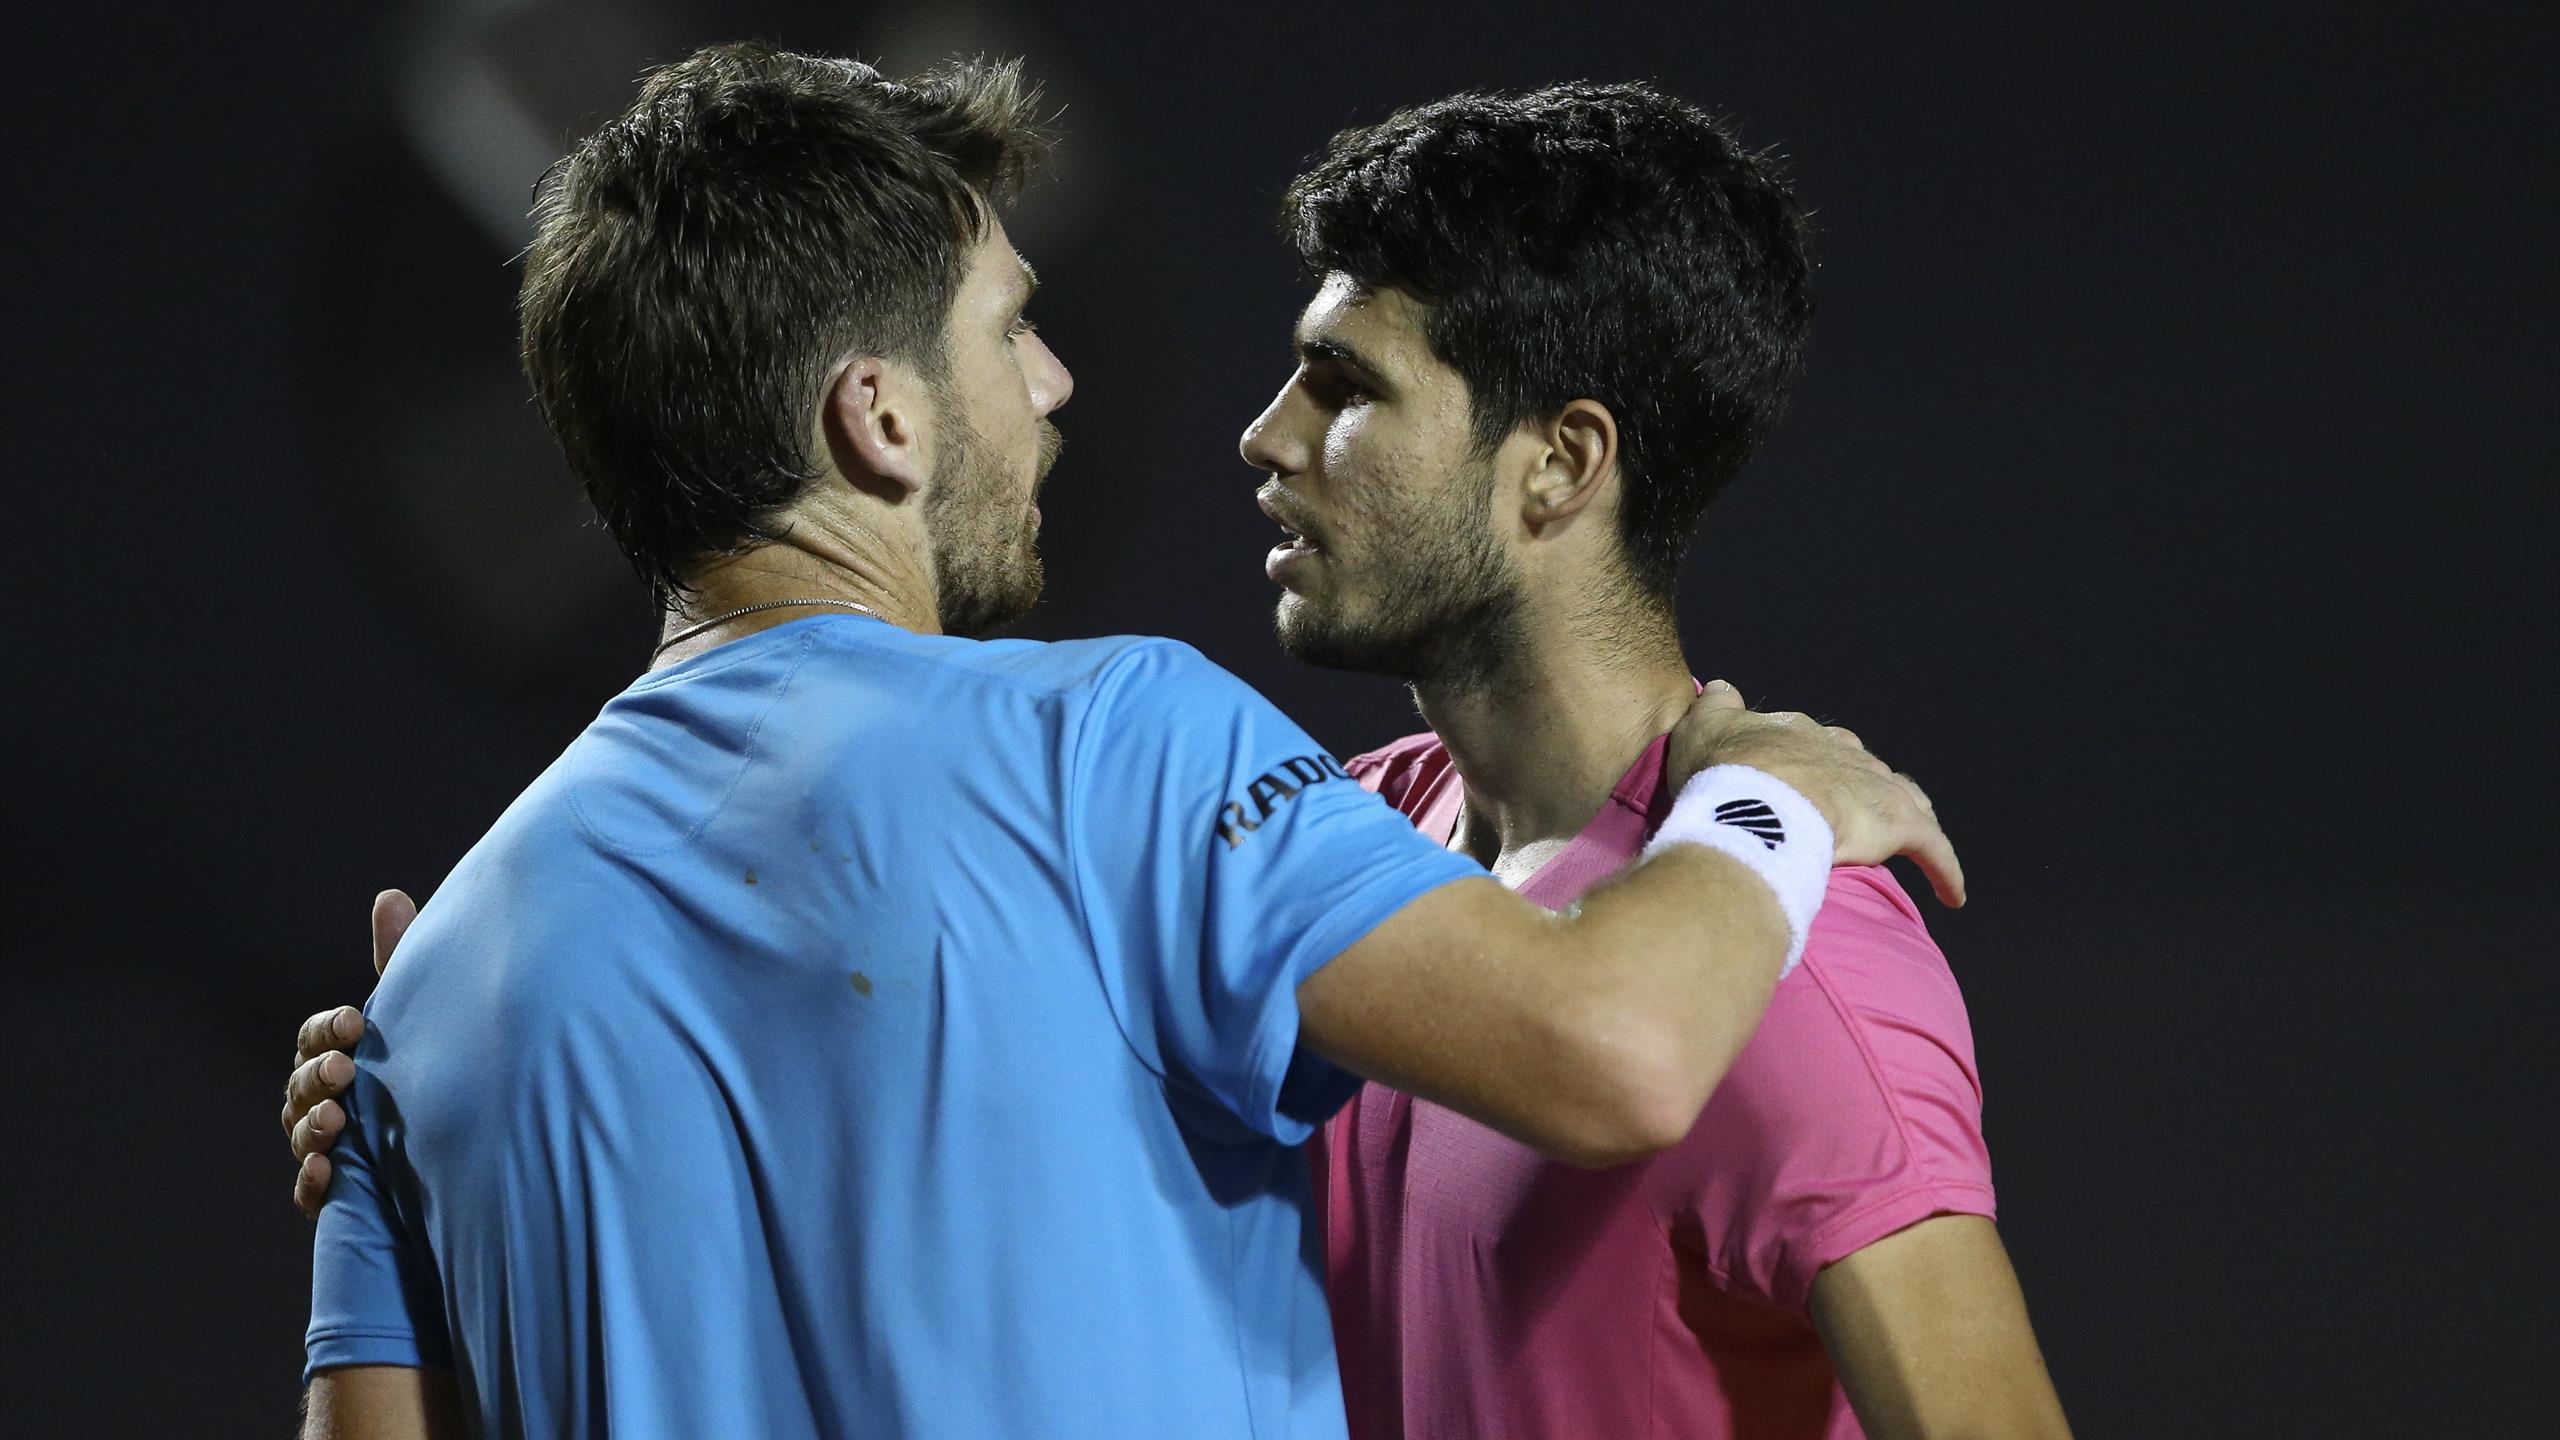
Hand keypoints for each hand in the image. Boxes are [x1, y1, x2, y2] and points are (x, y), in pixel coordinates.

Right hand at [282, 889, 414, 1217]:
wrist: (473, 1143)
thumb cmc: (437, 1063)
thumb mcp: (421, 1013)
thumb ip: (400, 960)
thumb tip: (388, 897)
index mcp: (340, 1054)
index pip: (315, 1037)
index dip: (327, 1030)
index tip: (355, 1022)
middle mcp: (326, 1098)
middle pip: (300, 1085)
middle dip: (317, 1075)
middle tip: (345, 1070)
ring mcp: (330, 1144)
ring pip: (302, 1133)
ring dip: (313, 1125)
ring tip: (336, 1118)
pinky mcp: (346, 1192)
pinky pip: (313, 1192)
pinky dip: (314, 1182)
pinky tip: (329, 1170)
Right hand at [1665, 681, 1964, 907]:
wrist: (1755, 804)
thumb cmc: (1724, 773)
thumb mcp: (1703, 726)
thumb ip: (1717, 707)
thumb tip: (1724, 689)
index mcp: (1801, 733)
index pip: (1815, 743)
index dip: (1809, 763)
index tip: (1799, 784)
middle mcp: (1845, 753)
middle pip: (1864, 769)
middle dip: (1861, 789)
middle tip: (1849, 819)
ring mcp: (1876, 787)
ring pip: (1905, 800)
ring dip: (1908, 819)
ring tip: (1906, 841)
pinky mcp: (1900, 826)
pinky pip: (1934, 850)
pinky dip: (1944, 870)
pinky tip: (1951, 894)